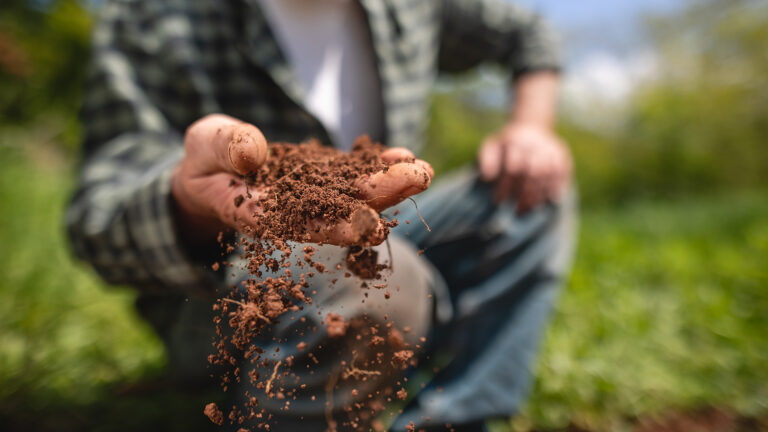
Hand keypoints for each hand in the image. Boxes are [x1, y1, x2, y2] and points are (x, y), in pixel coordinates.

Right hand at [171, 114, 432, 246]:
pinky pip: (355, 175)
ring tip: (422, 169)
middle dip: (380, 198)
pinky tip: (406, 156)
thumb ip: (224, 147)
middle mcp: (295, 213)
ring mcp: (314, 197)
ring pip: (354, 196)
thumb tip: (253, 152)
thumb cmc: (204, 161)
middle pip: (340, 212)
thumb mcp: (203, 145)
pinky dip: (379, 167)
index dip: (335, 227)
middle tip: (417, 181)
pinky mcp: (325, 180)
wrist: (215, 168)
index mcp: (260, 214)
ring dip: (391, 185)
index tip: (369, 226)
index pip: (300, 225)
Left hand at [478, 122, 571, 212]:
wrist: (530, 126)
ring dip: (540, 194)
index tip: (498, 201)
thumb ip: (486, 160)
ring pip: (548, 173)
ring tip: (530, 208)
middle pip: (532, 172)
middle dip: (525, 194)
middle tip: (517, 211)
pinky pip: (562, 172)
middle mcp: (534, 144)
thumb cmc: (506, 144)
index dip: (505, 186)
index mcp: (514, 142)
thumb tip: (487, 177)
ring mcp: (550, 148)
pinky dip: (557, 186)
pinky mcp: (561, 153)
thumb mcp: (491, 146)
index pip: (512, 168)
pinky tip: (552, 200)